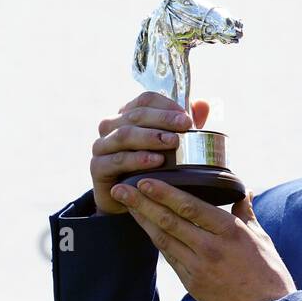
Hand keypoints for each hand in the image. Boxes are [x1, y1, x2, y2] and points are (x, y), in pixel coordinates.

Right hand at [89, 91, 208, 214]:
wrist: (129, 201)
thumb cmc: (152, 168)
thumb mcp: (170, 146)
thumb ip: (182, 125)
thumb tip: (204, 104)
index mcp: (127, 115)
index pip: (145, 100)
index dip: (166, 105)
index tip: (187, 116)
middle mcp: (111, 127)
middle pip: (136, 115)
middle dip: (163, 119)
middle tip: (185, 126)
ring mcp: (102, 146)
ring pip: (125, 135)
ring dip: (151, 137)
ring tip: (173, 142)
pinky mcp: (98, 167)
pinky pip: (117, 160)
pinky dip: (137, 159)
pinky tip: (155, 161)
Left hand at [111, 176, 296, 300]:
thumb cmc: (269, 272)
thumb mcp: (261, 238)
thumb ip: (246, 213)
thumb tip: (245, 192)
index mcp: (229, 232)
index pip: (190, 207)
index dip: (165, 194)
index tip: (146, 181)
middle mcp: (210, 248)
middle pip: (169, 221)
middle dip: (142, 203)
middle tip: (121, 189)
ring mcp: (199, 267)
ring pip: (164, 239)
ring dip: (143, 221)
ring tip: (127, 205)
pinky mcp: (192, 284)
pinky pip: (170, 258)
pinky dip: (157, 242)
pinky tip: (146, 229)